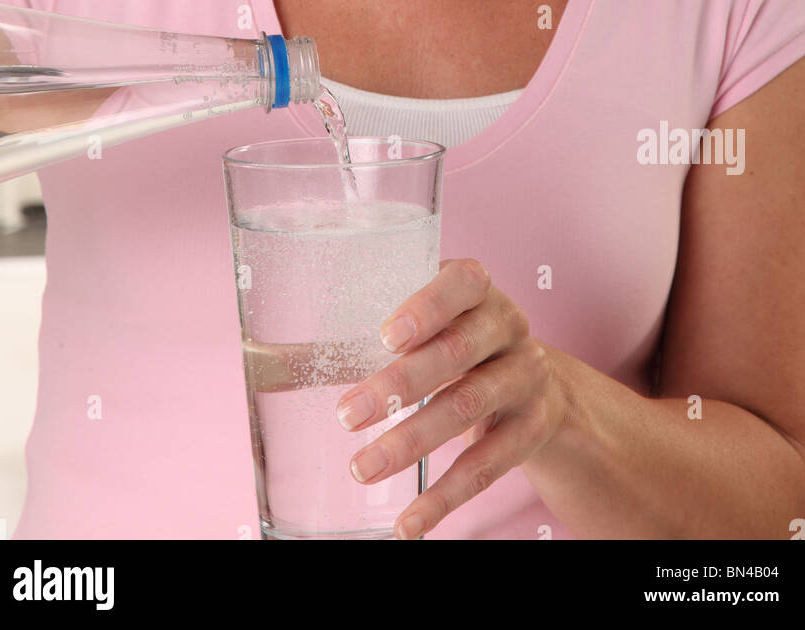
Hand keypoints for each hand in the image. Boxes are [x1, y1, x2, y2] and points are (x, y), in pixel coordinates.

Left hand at [334, 258, 571, 538]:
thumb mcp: (424, 324)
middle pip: (459, 350)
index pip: (463, 282)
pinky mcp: (531, 428)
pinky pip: (489, 465)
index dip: (428, 306)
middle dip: (401, 384)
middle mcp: (508, 326)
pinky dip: (445, 497)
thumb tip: (267, 364)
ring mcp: (525, 377)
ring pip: (469, 407)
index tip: (387, 336)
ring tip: (362, 467)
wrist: (537, 385)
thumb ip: (358, 335)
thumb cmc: (455, 340)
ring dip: (412, 441)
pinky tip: (410, 523)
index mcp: (477, 289)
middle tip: (348, 414)